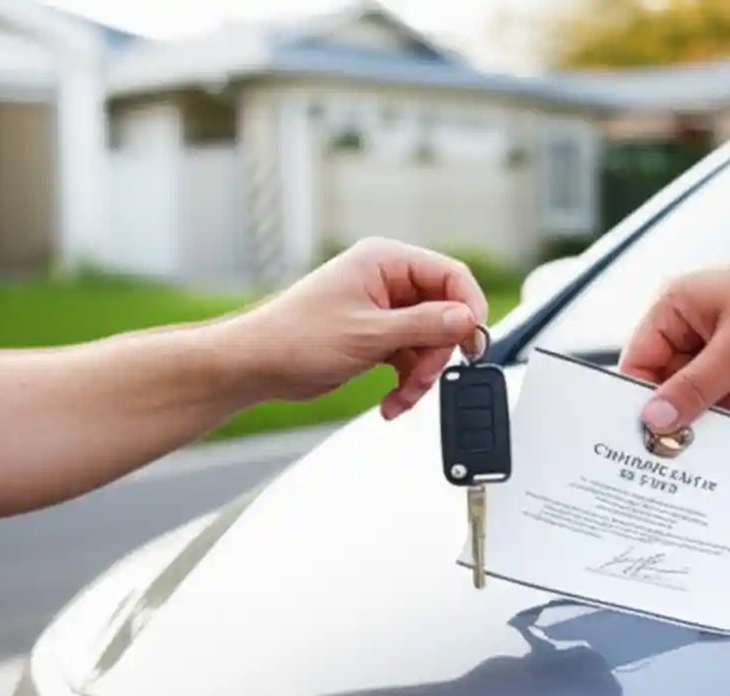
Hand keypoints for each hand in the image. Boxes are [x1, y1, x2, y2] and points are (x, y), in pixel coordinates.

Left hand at [217, 238, 487, 418]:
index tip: (472, 341)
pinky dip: (406, 382)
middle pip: (442, 313)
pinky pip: (409, 358)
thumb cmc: (295, 336)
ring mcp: (382, 310)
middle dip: (435, 353)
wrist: (257, 366)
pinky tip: (393, 400)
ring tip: (402, 396)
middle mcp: (386, 281)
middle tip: (424, 377)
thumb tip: (465, 319)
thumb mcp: (369, 333)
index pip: (449, 275)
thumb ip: (423, 325)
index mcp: (385, 261)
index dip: (467, 308)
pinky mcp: (376, 337)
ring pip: (427, 341)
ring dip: (420, 375)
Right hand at [620, 246, 729, 432]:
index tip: (664, 433)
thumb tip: (653, 421)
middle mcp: (687, 324)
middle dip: (713, 401)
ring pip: (708, 398)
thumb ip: (694, 389)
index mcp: (673, 308)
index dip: (647, 401)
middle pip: (674, 389)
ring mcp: (713, 342)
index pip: (637, 365)